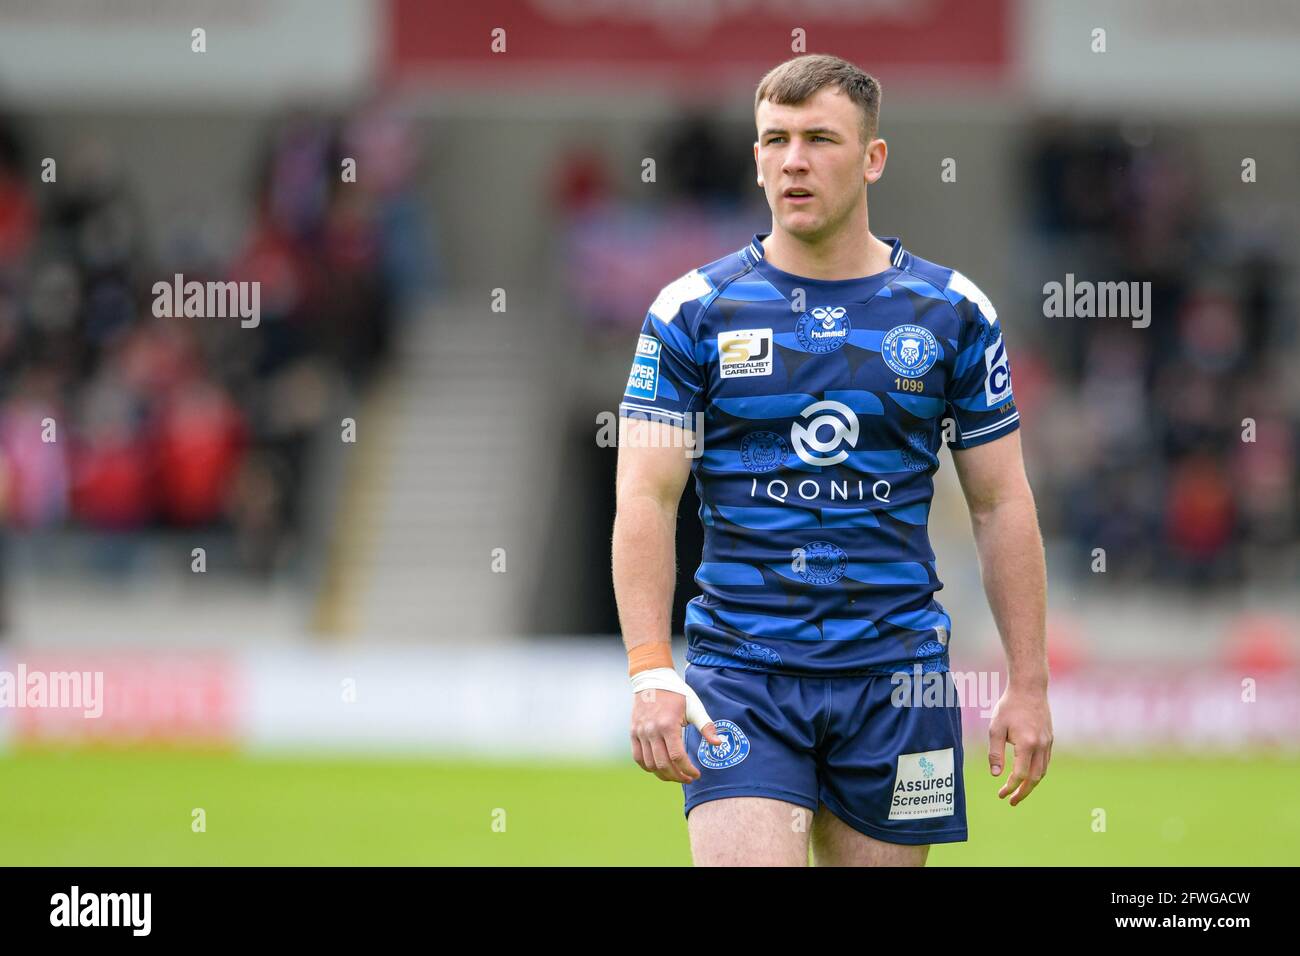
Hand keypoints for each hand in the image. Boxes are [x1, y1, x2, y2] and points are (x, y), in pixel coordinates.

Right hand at [631, 687, 722, 783]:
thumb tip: (719, 743)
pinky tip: (659, 769)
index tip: (696, 774)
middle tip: (688, 778)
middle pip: (663, 764)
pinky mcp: (633, 733)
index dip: (687, 769)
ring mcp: (640, 733)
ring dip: (663, 775)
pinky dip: (648, 767)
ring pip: (650, 764)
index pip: (677, 756)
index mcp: (668, 725)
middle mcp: (652, 731)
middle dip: (677, 776)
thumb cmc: (677, 694)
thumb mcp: (694, 707)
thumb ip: (706, 726)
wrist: (652, 679)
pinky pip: (638, 758)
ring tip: (676, 775)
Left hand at [987, 683, 1052, 805]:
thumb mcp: (995, 728)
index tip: (1001, 795)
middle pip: (1035, 778)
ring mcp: (1048, 742)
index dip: (1010, 787)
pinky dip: (1037, 772)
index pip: (1020, 774)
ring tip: (1019, 792)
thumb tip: (995, 775)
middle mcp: (1041, 746)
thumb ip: (995, 752)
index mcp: (1026, 744)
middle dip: (1023, 792)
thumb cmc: (1009, 707)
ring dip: (1031, 784)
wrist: (1030, 688)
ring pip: (1042, 771)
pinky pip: (1045, 761)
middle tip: (1012, 801)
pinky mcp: (1050, 739)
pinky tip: (1028, 775)